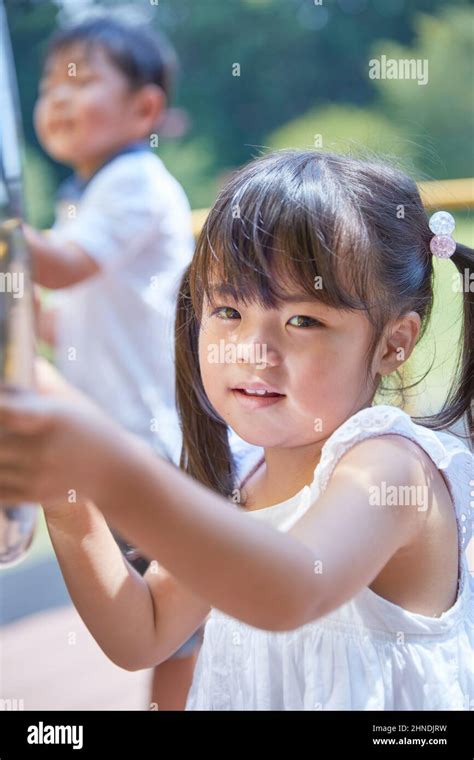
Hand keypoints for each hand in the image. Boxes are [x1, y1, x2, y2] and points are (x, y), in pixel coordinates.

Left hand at [0, 383, 125, 507]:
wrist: (115, 471)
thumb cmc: (87, 429)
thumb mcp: (70, 402)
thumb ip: (38, 386)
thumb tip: (11, 380)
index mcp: (52, 417)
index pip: (7, 412)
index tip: (0, 407)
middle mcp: (43, 449)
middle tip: (3, 430)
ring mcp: (37, 475)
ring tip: (7, 448)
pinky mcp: (32, 495)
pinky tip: (5, 464)